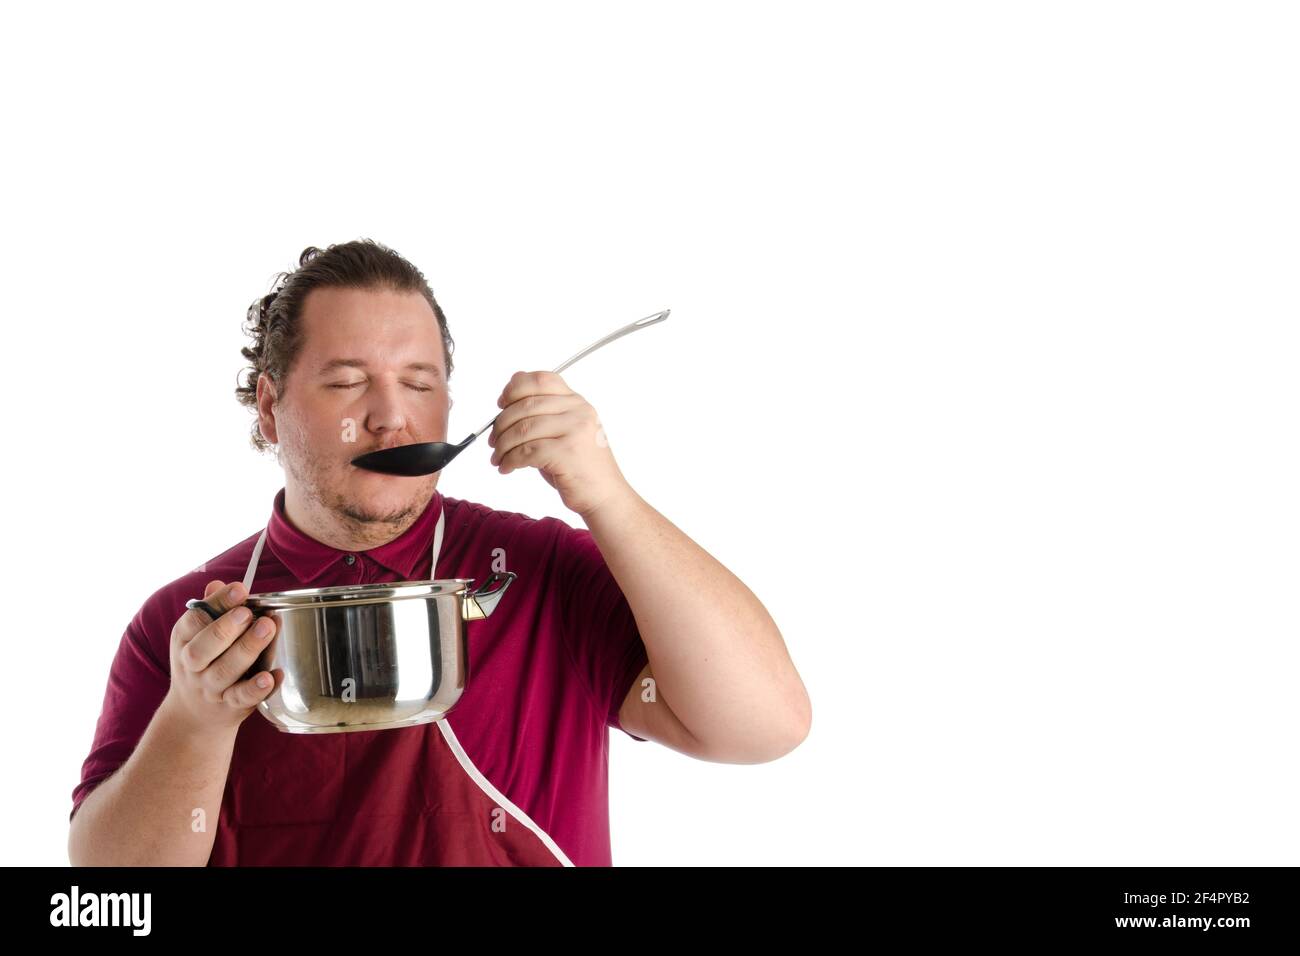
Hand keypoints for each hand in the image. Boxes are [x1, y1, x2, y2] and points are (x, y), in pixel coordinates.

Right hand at [162, 580, 282, 733]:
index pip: (195, 619)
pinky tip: (274, 674)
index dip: (217, 603)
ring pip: (225, 672)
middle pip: (203, 649)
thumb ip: (211, 610)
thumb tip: (218, 584)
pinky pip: (243, 698)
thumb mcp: (198, 636)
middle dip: (226, 629)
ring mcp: (211, 688)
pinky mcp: (230, 707)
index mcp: (185, 640)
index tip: (240, 589)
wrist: (193, 715)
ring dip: (247, 649)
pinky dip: (259, 688)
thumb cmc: (203, 664)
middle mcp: (193, 665)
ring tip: (268, 628)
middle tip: (248, 613)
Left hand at [489, 370, 632, 518]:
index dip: (515, 388)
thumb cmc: (580, 466)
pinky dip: (510, 460)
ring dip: (502, 445)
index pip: (541, 380)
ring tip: (498, 458)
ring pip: (523, 429)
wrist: (604, 495)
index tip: (501, 403)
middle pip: (525, 405)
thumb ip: (543, 413)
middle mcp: (578, 411)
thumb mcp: (564, 432)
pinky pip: (526, 451)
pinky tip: (507, 468)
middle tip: (493, 442)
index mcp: (576, 402)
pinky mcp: (567, 453)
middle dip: (501, 425)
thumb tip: (509, 394)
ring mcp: (575, 430)